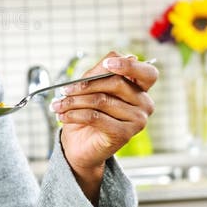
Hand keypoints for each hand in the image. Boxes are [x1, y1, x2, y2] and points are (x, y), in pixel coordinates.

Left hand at [51, 52, 157, 201]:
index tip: (107, 65)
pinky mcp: (125, 134)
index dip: (129, 66)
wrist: (80, 144)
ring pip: (102, 100)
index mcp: (141, 88)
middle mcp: (145, 103)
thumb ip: (100, 73)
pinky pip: (95, 116)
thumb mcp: (91, 87)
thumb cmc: (88, 112)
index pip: (147, 73)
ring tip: (59, 104)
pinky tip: (63, 115)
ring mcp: (138, 120)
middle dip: (85, 84)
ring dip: (74, 101)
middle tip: (65, 89)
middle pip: (117, 83)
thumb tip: (109, 62)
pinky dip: (74, 114)